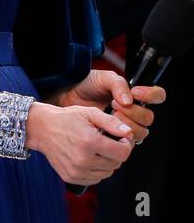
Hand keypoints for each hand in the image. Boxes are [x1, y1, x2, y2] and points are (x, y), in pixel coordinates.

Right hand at [25, 99, 134, 187]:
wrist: (41, 129)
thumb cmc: (66, 119)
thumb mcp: (90, 113)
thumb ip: (112, 122)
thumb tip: (129, 133)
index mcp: (90, 142)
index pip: (123, 154)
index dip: (126, 145)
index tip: (120, 138)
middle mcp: (83, 159)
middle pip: (116, 164)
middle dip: (116, 153)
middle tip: (106, 142)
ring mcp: (76, 171)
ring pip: (107, 173)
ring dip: (106, 163)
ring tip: (96, 150)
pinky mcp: (70, 177)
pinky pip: (95, 179)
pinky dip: (96, 170)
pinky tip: (88, 158)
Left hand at [50, 69, 164, 145]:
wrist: (65, 99)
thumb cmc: (84, 86)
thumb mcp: (101, 78)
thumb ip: (117, 84)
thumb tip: (129, 100)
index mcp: (135, 95)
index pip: (157, 96)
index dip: (151, 95)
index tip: (136, 92)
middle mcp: (133, 112)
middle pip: (148, 118)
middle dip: (133, 112)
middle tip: (114, 104)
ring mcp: (124, 126)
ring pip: (140, 132)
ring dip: (126, 124)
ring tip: (108, 115)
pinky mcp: (114, 138)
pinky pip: (126, 143)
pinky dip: (117, 136)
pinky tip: (104, 128)